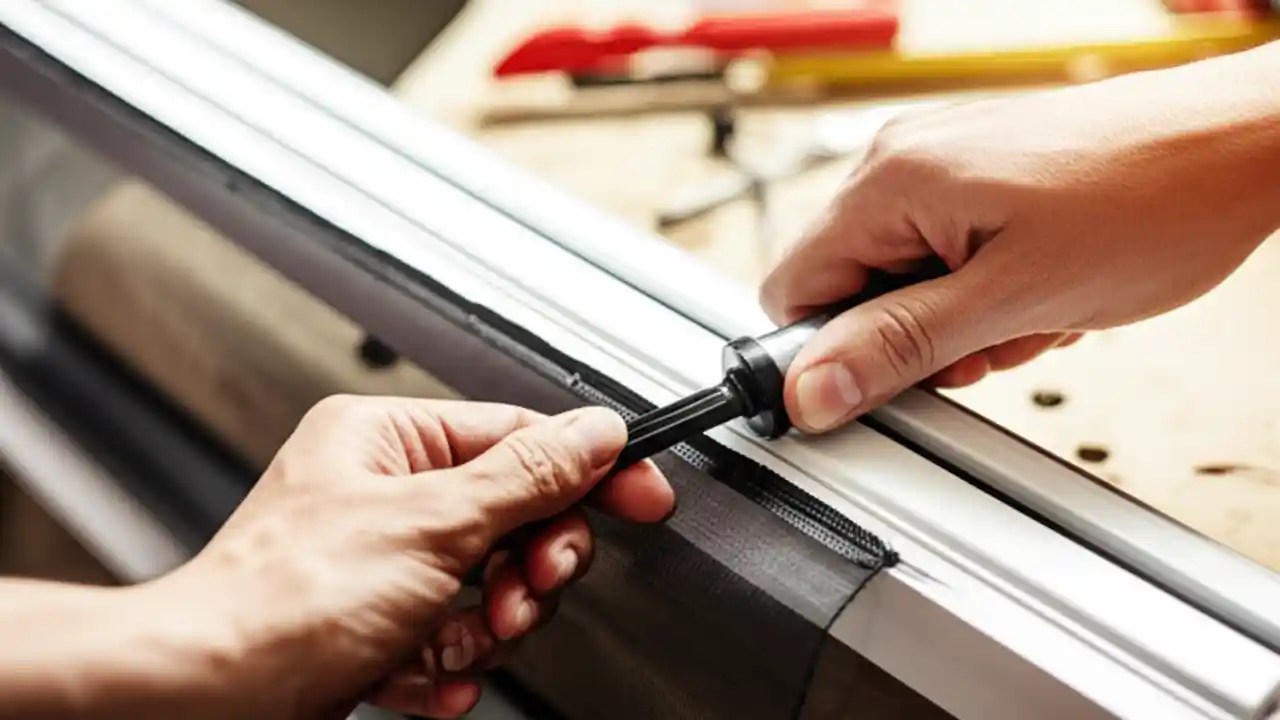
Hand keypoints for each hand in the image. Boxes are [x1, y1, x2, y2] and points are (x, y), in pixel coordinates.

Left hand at [140, 396, 671, 718]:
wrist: (210, 697)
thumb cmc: (282, 600)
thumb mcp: (433, 524)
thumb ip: (527, 476)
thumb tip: (595, 433)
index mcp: (388, 439)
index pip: (519, 437)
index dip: (588, 470)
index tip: (641, 495)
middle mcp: (385, 493)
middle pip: (514, 518)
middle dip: (528, 568)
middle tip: (528, 590)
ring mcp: (383, 563)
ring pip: (491, 586)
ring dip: (491, 625)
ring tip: (465, 641)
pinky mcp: (378, 624)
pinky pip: (453, 636)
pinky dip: (450, 664)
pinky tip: (426, 676)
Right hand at [761, 44, 1279, 431]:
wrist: (1243, 147)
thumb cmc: (1151, 204)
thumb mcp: (1010, 302)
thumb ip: (896, 348)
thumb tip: (808, 391)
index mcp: (890, 181)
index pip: (791, 289)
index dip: (830, 351)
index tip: (888, 378)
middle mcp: (902, 158)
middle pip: (849, 286)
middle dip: (912, 337)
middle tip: (988, 342)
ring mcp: (941, 159)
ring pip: (901, 276)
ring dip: (956, 318)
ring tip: (1029, 311)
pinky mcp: (977, 169)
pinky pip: (943, 250)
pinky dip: (983, 287)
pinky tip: (1039, 286)